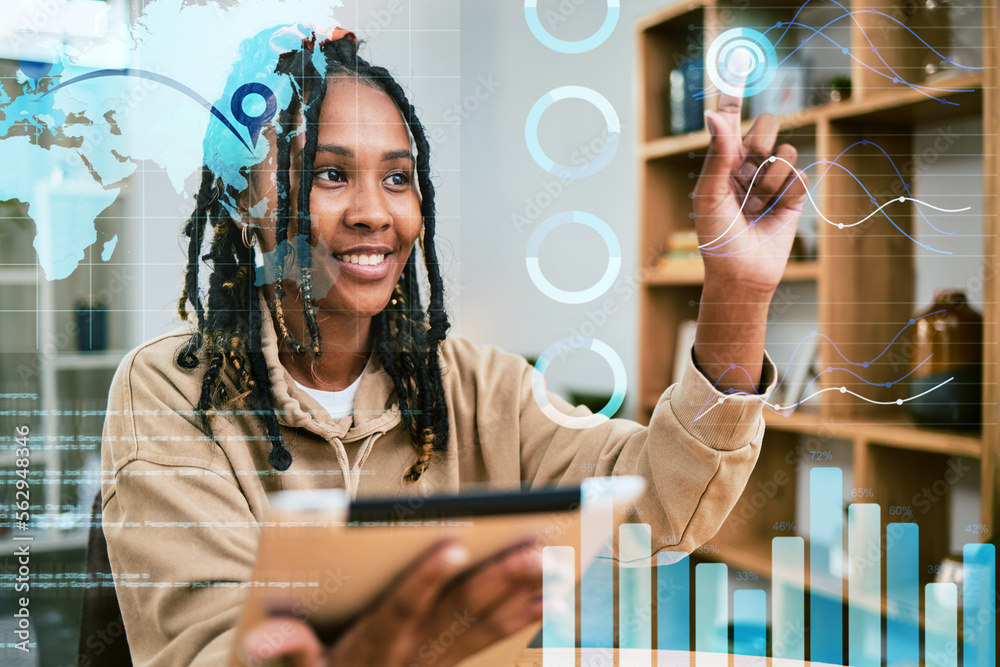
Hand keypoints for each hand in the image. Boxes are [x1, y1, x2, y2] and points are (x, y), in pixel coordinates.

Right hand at [238, 539, 543, 666]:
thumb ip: (287, 652)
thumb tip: (264, 635)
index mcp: (374, 647)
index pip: (401, 609)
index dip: (425, 580)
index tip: (451, 546)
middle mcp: (414, 653)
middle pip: (458, 611)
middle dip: (497, 579)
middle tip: (533, 548)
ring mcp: (439, 657)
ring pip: (486, 622)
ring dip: (522, 593)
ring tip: (555, 564)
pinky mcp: (454, 657)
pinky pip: (494, 637)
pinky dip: (525, 616)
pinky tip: (555, 597)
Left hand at [693, 48, 807, 294]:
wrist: (743, 273)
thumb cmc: (716, 236)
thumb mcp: (709, 194)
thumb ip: (717, 154)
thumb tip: (714, 114)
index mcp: (723, 160)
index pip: (730, 117)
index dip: (734, 89)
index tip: (739, 59)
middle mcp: (747, 165)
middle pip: (765, 126)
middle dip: (760, 142)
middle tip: (748, 171)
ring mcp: (772, 179)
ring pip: (784, 153)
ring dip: (770, 180)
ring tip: (756, 206)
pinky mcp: (793, 195)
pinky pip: (799, 176)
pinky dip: (787, 195)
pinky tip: (774, 214)